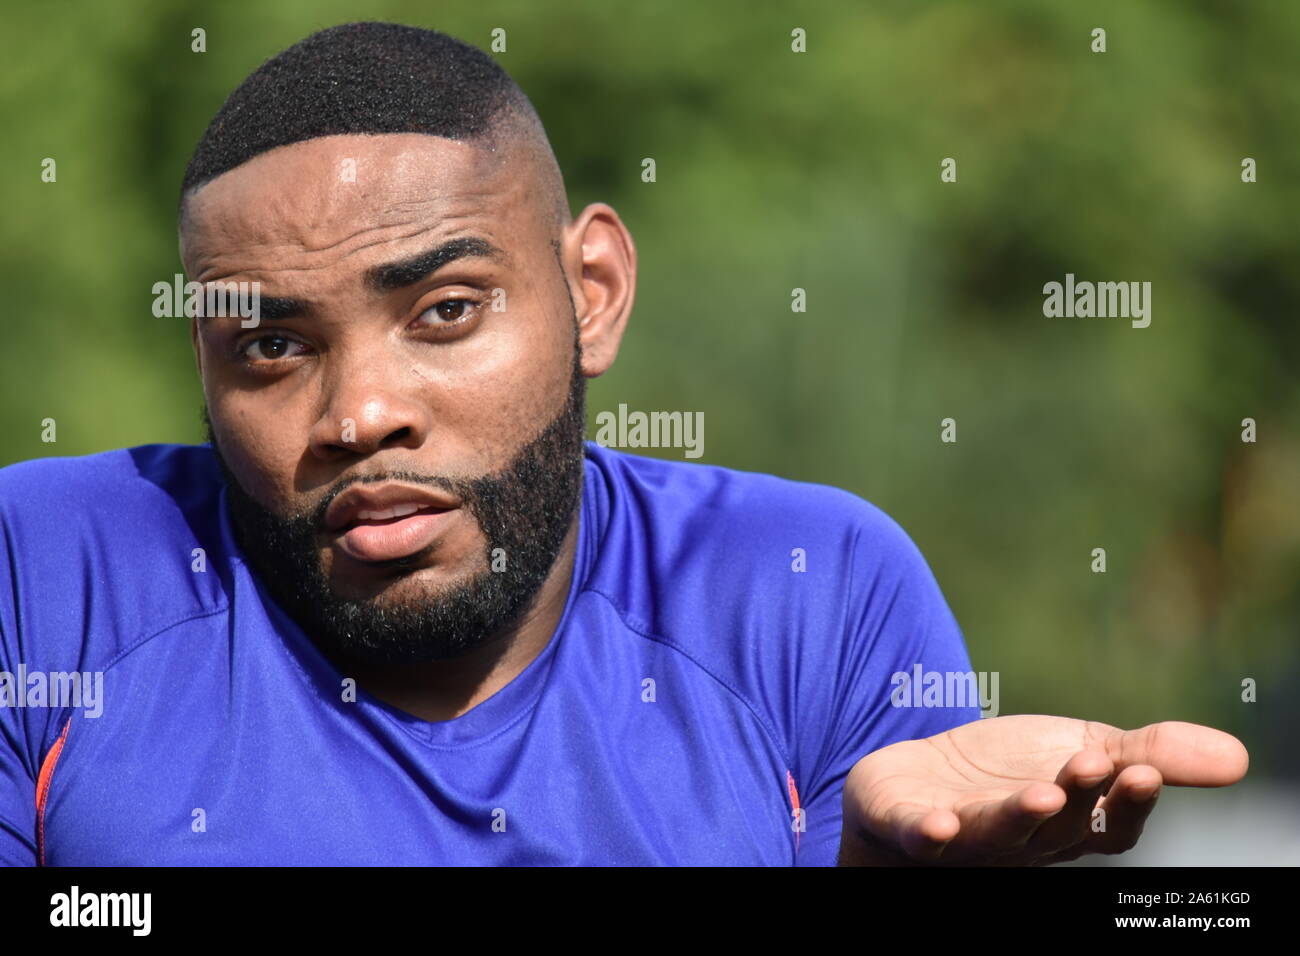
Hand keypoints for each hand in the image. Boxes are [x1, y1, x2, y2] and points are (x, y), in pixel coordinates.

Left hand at [838, 715, 1247, 865]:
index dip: (1127, 804)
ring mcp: (965, 838)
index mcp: (1069, 826)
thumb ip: (1151, 752)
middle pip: (1056, 827)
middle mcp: (1022, 842)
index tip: (1145, 770)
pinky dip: (928, 832)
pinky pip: (919, 836)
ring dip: (1017, 817)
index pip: (1109, 827)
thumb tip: (1240, 757)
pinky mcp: (909, 824)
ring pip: (996, 834)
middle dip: (1077, 797)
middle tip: (1093, 763)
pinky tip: (937, 823)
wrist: (916, 781)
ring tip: (1039, 795)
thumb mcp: (1084, 750)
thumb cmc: (1008, 774)